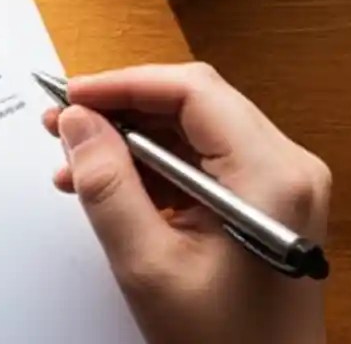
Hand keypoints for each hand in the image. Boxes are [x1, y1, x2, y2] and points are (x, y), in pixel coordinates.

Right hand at [41, 63, 329, 343]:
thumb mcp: (149, 265)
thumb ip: (108, 186)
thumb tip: (78, 122)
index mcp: (272, 175)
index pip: (192, 92)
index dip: (124, 84)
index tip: (72, 94)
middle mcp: (287, 168)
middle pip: (193, 104)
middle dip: (121, 108)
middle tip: (64, 122)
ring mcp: (280, 184)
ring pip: (193, 131)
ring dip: (131, 139)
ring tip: (74, 160)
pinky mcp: (265, 201)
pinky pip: (203, 162)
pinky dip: (153, 167)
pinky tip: (109, 185)